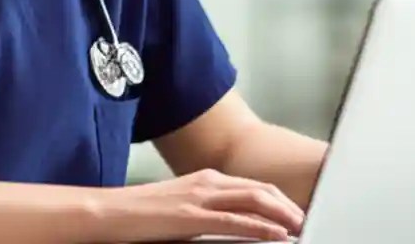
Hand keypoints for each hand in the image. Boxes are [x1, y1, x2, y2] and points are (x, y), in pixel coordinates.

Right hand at [94, 168, 304, 241]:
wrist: (108, 212)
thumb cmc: (141, 215)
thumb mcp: (181, 208)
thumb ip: (208, 211)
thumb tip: (233, 224)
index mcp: (207, 179)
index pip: (255, 186)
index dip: (280, 199)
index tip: (296, 214)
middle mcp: (209, 182)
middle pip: (262, 189)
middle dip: (288, 206)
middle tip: (307, 221)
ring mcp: (200, 197)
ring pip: (254, 200)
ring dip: (283, 214)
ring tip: (300, 228)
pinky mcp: (191, 216)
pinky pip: (235, 221)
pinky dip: (260, 227)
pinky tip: (277, 236)